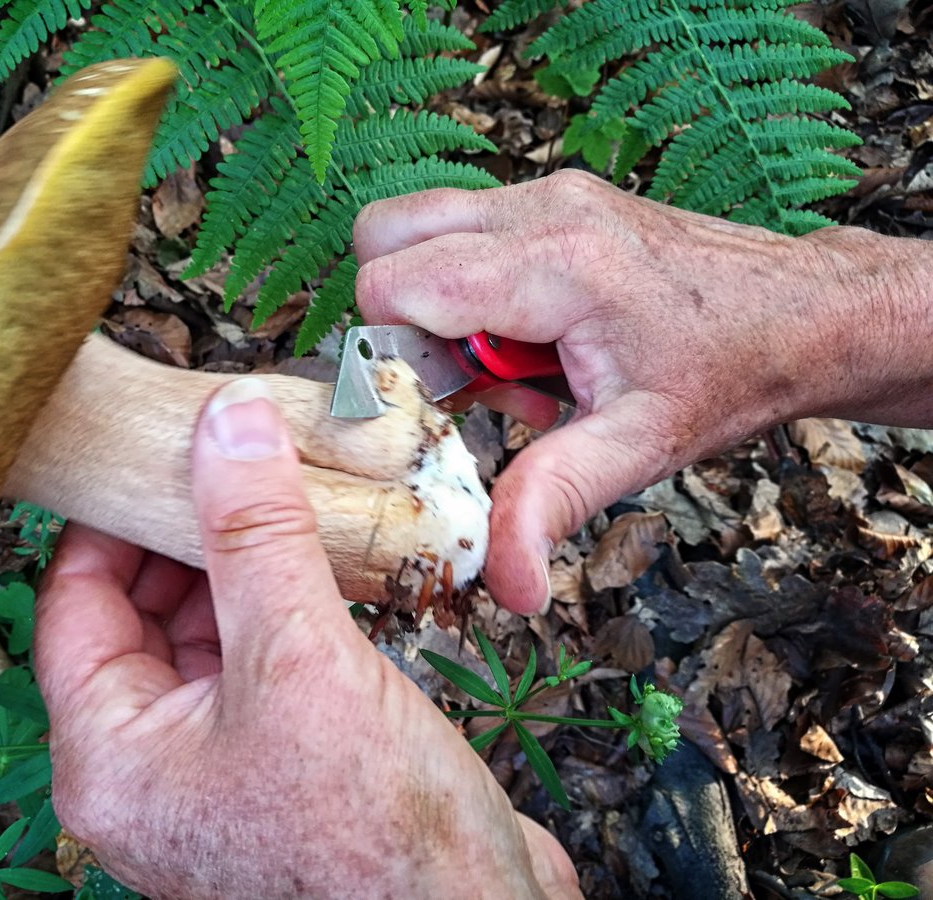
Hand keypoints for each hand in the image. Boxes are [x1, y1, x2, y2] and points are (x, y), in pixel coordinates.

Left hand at [34, 378, 580, 898]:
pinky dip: (289, 606)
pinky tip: (330, 560)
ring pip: (211, 634)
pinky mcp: (284, 765)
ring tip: (287, 489)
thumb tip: (226, 425)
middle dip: (190, 531)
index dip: (114, 513)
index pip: (75, 599)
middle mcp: (152, 766)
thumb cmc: (375, 840)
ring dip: (247, 565)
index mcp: (111, 756)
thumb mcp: (299, 660)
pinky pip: (264, 662)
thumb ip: (255, 536)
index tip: (158, 443)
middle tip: (235, 452)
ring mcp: (219, 769)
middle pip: (143, 612)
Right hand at [354, 169, 932, 613]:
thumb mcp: (638, 447)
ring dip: (432, 299)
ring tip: (506, 360)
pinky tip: (532, 341)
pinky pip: (463, 230)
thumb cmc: (731, 370)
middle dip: (399, 317)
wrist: (806, 311)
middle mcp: (539, 209)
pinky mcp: (554, 198)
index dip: (392, 355)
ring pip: (416, 227)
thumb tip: (504, 583)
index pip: (392, 284)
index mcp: (553, 266)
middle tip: (465, 376)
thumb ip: (552, 501)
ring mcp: (547, 193)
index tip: (444, 403)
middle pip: (383, 236)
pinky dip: (468, 284)